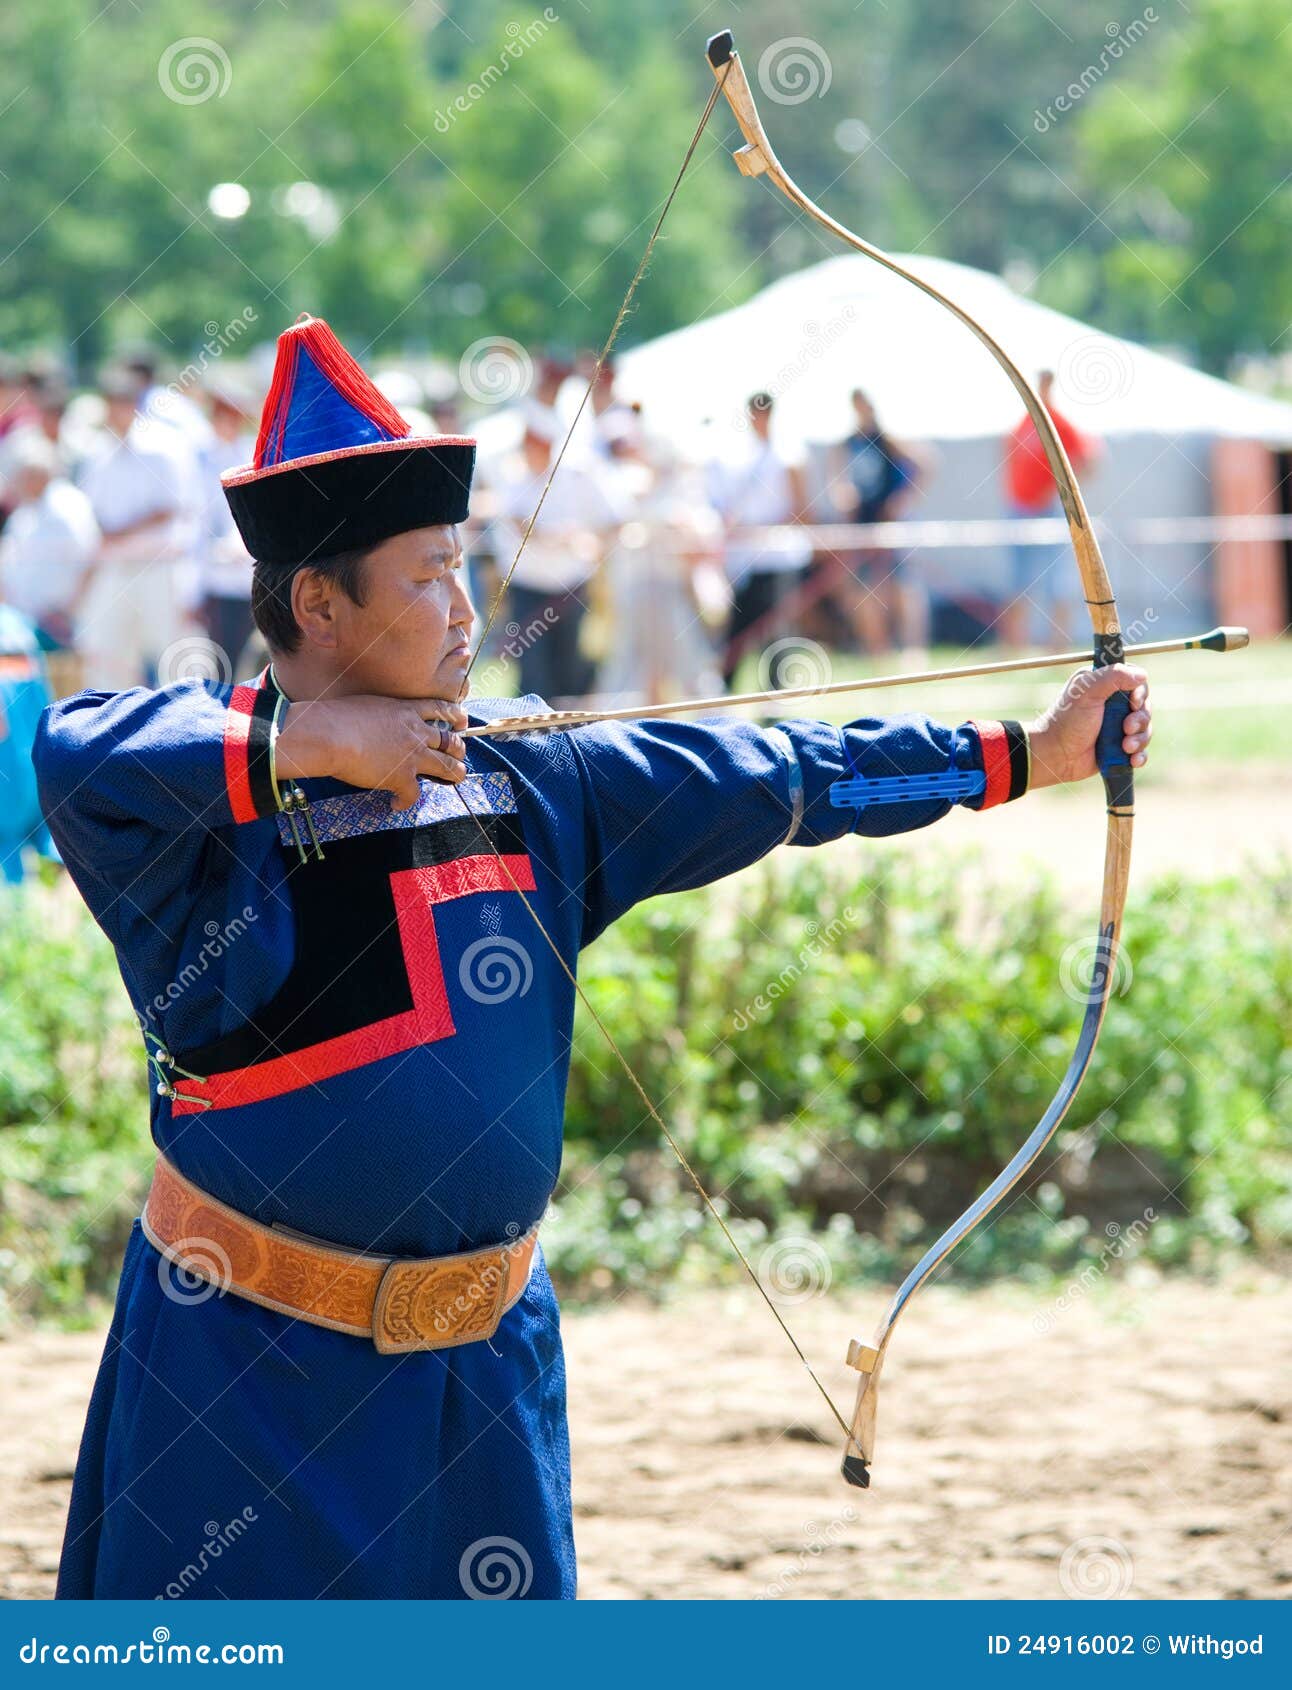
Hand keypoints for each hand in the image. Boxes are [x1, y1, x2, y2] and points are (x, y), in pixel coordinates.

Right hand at [276, 695, 468, 809]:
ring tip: (455, 779)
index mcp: (406, 711)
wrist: (329, 734)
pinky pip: (414, 795)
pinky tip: (396, 803)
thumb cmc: (336, 716)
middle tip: (458, 755)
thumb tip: (372, 723)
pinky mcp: (402, 778)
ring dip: (454, 775)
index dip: (456, 716)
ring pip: (447, 768)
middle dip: (459, 750)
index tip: (462, 722)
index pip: (440, 709)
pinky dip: (405, 802)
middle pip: (451, 742)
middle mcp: (415, 732)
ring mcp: (412, 756)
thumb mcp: (366, 704)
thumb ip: (379, 715)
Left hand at [1027, 664, 1151, 789]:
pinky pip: (1141, 750)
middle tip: (1126, 728)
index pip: (1137, 682)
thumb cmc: (1067, 721)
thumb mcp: (1087, 692)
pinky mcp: (1118, 748)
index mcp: (1104, 686)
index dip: (1140, 692)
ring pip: (1145, 729)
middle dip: (1140, 719)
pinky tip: (1132, 759)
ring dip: (1140, 739)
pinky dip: (1140, 755)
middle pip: (1145, 707)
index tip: (1133, 702)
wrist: (1056, 756)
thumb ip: (1113, 676)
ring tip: (1125, 747)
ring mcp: (1117, 727)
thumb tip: (1142, 675)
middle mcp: (1113, 705)